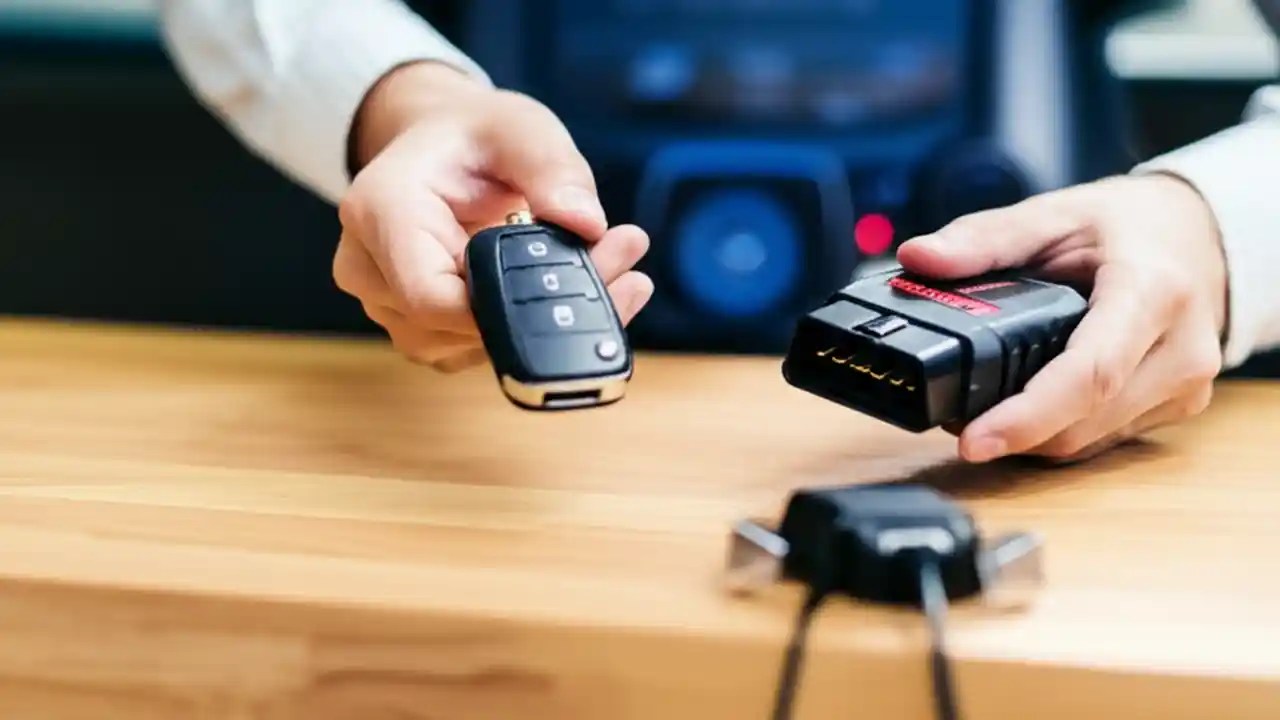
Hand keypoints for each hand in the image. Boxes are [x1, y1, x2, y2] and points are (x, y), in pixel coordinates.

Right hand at [333, 62, 653, 370]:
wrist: (444, 152)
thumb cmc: (473, 136)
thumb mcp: (519, 126)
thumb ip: (553, 168)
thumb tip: (585, 224)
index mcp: (382, 211)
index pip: (430, 295)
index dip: (505, 307)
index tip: (579, 277)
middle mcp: (371, 269)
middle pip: (458, 326)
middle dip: (549, 307)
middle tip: (627, 268)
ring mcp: (392, 308)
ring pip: (473, 346)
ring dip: (549, 320)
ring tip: (612, 267)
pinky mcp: (424, 331)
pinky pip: (480, 350)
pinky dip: (534, 330)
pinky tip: (580, 292)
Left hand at [897, 174, 1227, 462]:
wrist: (1201, 235)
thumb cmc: (1129, 223)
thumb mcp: (1054, 213)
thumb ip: (983, 237)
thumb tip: (918, 256)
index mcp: (1154, 293)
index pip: (1090, 374)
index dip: (1028, 416)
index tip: (973, 440)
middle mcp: (1181, 350)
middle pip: (1082, 422)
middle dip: (1011, 429)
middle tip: (951, 414)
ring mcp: (1185, 386)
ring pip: (1089, 441)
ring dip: (1030, 437)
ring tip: (979, 407)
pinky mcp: (1177, 407)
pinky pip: (1103, 438)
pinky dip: (1057, 430)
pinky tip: (1024, 407)